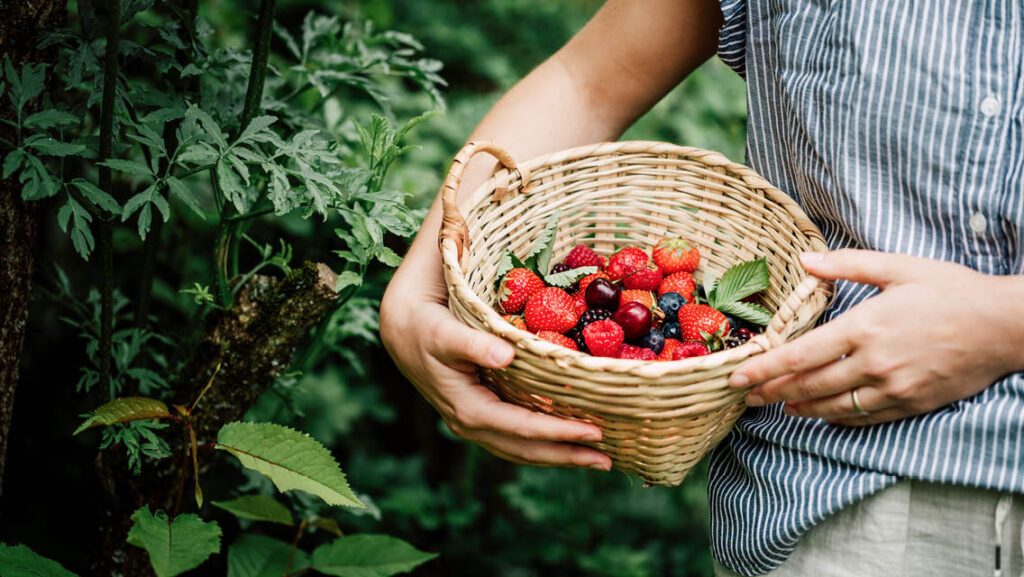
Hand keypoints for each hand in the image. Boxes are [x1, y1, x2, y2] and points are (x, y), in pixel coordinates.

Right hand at [379, 251, 611, 469]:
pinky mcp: (481, 415)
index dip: (559, 432)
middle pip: (526, 450)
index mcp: (468, 410)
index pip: (522, 429)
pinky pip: (517, 438)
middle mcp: (472, 425)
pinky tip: (568, 441)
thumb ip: (475, 344)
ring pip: (523, 450)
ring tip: (597, 458)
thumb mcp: (447, 332)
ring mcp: (476, 424)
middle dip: (568, 456)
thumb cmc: (427, 327)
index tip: (594, 431)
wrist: (403, 330)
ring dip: (560, 456)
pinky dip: (545, 444)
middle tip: (609, 459)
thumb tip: (506, 355)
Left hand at [728, 250, 1023, 425]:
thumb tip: (803, 258)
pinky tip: (820, 415)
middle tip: (744, 396)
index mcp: (865, 326)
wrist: (1006, 325)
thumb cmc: (951, 291)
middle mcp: (874, 362)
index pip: (801, 354)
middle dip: (771, 392)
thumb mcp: (898, 268)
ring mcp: (893, 387)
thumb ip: (847, 265)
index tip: (737, 376)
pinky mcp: (911, 403)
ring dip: (799, 408)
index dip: (765, 368)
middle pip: (809, 385)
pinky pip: (864, 417)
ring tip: (777, 406)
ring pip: (833, 406)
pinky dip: (836, 418)